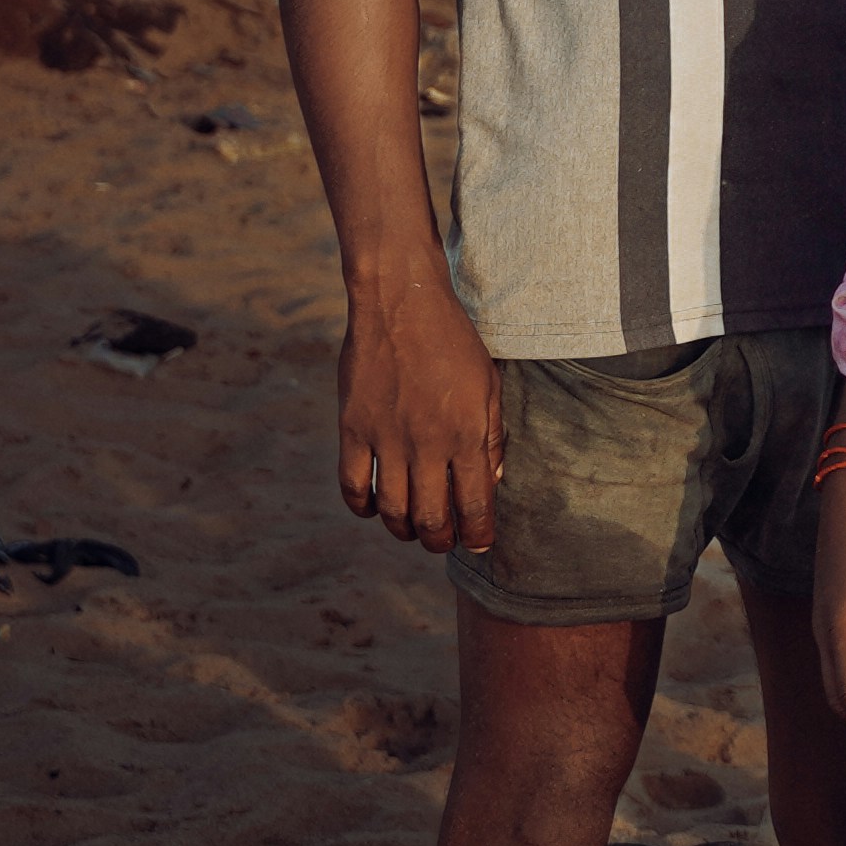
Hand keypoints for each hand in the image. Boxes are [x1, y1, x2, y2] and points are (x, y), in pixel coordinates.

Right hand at [338, 271, 500, 560]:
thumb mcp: (488, 383)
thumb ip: (491, 434)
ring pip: (391, 509)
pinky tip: (372, 509)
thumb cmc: (452, 340)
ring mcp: (386, 438)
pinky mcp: (352, 428)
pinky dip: (361, 507)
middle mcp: (426, 443)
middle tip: (443, 542)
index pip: (474, 503)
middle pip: (431, 517)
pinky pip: (352, 485)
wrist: (400, 302)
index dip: (478, 532)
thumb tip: (493, 480)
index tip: (480, 543)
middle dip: (440, 540)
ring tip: (412, 530)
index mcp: (466, 433)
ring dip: (403, 529)